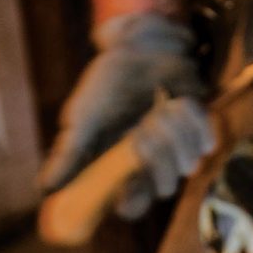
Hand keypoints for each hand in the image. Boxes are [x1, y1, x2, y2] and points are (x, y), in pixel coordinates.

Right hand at [39, 12, 209, 213]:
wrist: (142, 45)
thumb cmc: (109, 84)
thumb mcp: (86, 116)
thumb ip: (71, 153)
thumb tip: (45, 188)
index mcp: (123, 171)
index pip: (132, 207)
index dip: (132, 202)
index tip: (126, 189)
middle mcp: (153, 168)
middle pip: (165, 188)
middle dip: (155, 156)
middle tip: (141, 127)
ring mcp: (180, 152)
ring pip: (188, 164)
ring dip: (173, 132)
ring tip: (160, 105)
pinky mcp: (202, 133)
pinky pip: (207, 141)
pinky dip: (192, 118)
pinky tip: (179, 99)